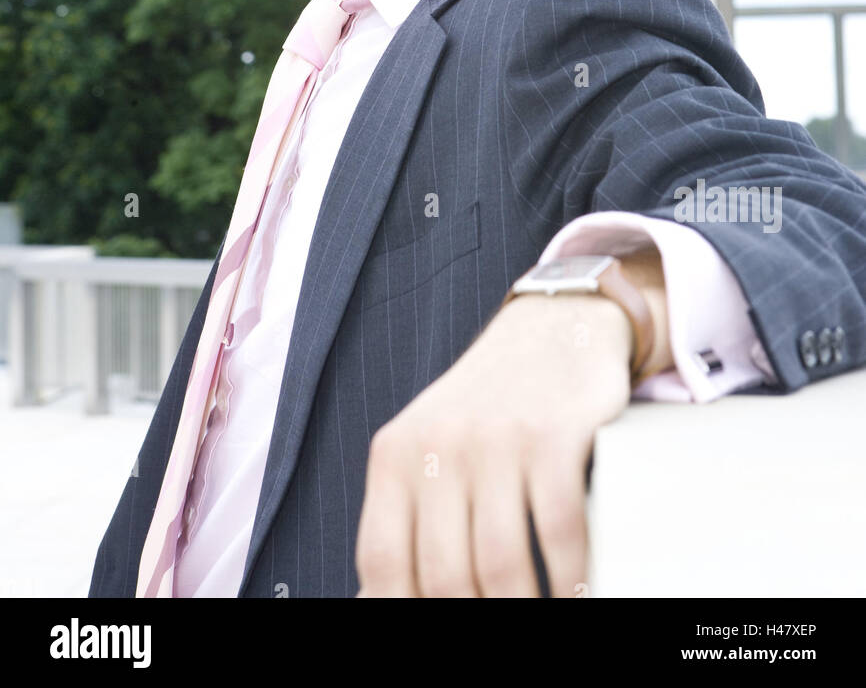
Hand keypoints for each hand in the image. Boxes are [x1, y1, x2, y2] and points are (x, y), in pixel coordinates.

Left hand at [355, 249, 669, 597]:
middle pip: (444, 577)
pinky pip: (559, 531)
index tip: (438, 635)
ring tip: (542, 616)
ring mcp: (496, 437)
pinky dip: (572, 579)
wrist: (553, 325)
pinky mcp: (553, 434)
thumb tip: (380, 599)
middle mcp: (438, 444)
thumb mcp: (431, 447)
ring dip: (524, 610)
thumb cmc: (490, 404)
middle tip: (499, 630)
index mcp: (396, 455)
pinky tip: (578, 592)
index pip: (382, 564)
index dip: (406, 614)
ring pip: (499, 566)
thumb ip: (410, 514)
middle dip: (475, 618)